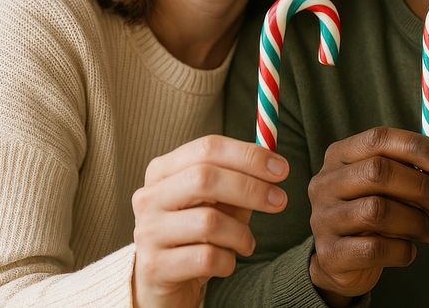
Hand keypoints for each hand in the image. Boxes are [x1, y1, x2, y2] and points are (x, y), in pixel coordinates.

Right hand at [131, 135, 289, 307]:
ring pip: (208, 222)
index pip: (208, 148)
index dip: (249, 155)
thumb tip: (275, 161)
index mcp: (163, 170)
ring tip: (247, 243)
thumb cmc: (198, 232)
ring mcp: (147, 231)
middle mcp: (148, 196)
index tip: (282, 169)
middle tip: (280, 201)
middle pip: (205, 179)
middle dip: (251, 188)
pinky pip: (206, 258)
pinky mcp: (154, 266)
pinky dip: (228, 261)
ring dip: (241, 233)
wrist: (164, 281)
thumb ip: (241, 179)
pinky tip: (226, 262)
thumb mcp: (219, 201)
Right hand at [307, 127, 428, 304]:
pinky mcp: (330, 254)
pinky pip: (374, 249)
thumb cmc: (373, 210)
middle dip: (422, 187)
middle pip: (377, 172)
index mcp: (340, 156)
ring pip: (377, 211)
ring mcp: (323, 219)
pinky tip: (409, 250)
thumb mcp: (393, 183)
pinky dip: (402, 250)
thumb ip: (420, 167)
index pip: (378, 139)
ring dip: (416, 221)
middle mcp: (325, 183)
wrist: (341, 262)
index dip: (416, 146)